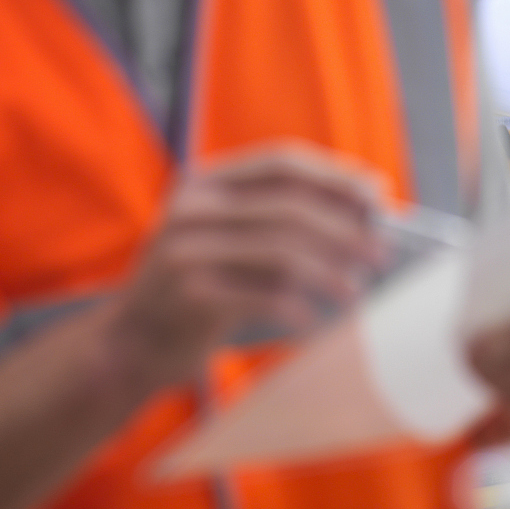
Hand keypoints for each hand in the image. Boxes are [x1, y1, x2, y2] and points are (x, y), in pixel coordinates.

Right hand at [98, 145, 383, 394]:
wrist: (127, 345)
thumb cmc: (197, 289)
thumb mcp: (228, 239)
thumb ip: (279, 220)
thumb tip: (365, 211)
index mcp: (204, 182)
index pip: (281, 163)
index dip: (335, 176)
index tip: (376, 195)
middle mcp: (191, 208)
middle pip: (289, 208)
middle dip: (345, 229)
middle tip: (382, 251)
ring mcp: (185, 250)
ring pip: (282, 251)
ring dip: (330, 272)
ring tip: (357, 291)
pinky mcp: (187, 295)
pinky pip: (261, 296)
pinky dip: (296, 307)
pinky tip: (314, 319)